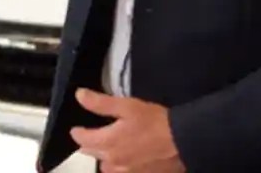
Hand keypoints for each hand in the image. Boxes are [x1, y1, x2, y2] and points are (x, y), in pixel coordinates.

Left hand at [69, 88, 184, 172]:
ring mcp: (126, 172)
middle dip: (89, 144)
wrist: (183, 142)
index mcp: (107, 143)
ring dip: (104, 157)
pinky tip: (127, 158)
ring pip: (106, 167)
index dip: (78, 132)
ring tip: (109, 148)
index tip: (77, 128)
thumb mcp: (126, 106)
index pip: (81, 139)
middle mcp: (113, 162)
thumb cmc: (154, 122)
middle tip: (92, 136)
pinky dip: (119, 167)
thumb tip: (79, 96)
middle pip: (92, 153)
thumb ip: (100, 103)